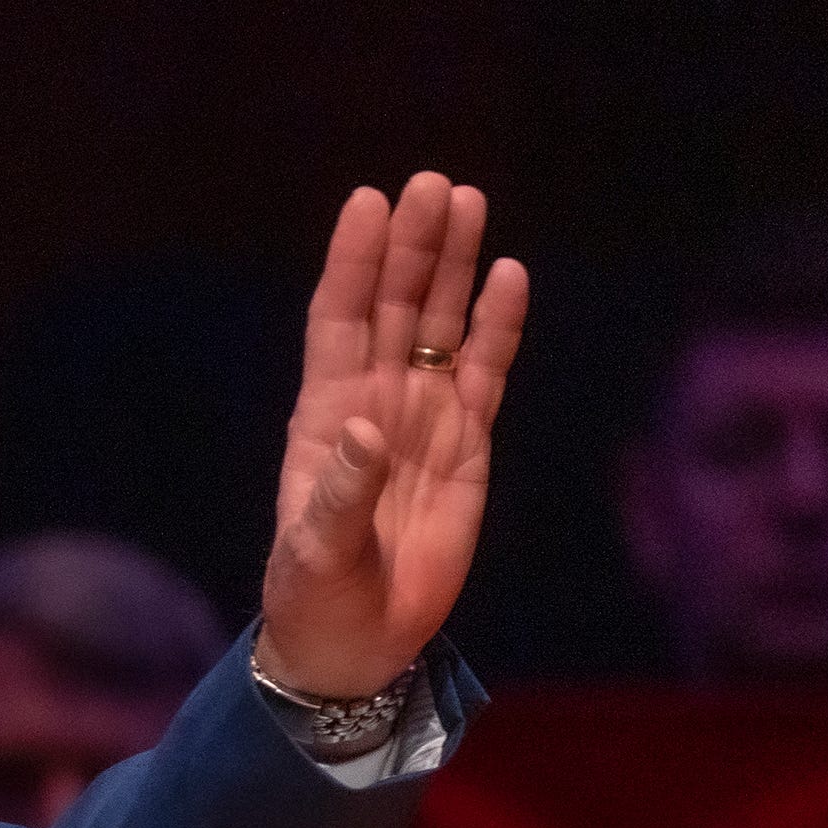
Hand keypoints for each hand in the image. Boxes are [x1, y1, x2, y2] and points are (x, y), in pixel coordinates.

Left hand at [259, 171, 529, 697]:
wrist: (358, 642)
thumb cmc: (319, 596)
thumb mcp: (317, 551)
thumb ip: (341, 491)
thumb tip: (366, 426)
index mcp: (324, 415)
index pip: (338, 320)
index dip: (353, 263)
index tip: (368, 202)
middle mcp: (374, 401)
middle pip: (395, 306)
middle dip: (412, 247)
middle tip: (432, 185)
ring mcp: (423, 418)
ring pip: (441, 326)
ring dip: (453, 268)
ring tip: (467, 202)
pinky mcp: (469, 445)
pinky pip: (486, 373)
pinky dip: (497, 326)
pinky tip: (510, 277)